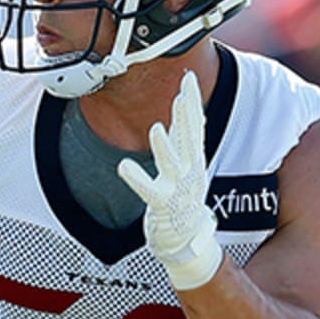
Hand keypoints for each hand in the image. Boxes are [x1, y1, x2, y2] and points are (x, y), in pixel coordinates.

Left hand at [117, 71, 222, 290]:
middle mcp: (189, 171)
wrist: (186, 239)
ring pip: (171, 164)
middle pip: (189, 139)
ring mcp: (178, 188)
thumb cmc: (183, 198)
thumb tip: (186, 108)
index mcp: (193, 159)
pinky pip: (148, 190)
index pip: (195, 125)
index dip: (193, 102)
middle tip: (183, 93)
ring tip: (156, 129)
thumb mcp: (188, 163)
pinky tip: (124, 167)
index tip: (189, 79)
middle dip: (186, 116)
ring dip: (164, 147)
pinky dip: (137, 179)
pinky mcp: (163, 205)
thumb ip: (184, 136)